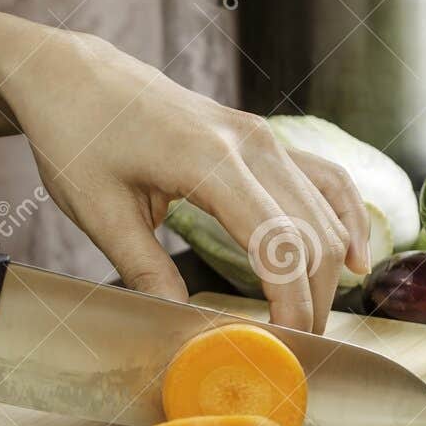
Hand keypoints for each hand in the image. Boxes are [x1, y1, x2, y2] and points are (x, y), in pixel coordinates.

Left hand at [0, 29, 371, 331]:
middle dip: (312, 300)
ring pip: (325, 212)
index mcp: (210, 162)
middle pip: (312, 236)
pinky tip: (353, 260)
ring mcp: (263, 137)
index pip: (278, 247)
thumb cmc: (77, 136)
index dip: (291, 305)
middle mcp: (251, 144)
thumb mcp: (99, 212)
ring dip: (328, 271)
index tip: (285, 349)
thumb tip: (183, 328)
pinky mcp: (262, 138)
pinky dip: (344, 220)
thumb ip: (146, 271)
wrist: (72, 74)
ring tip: (313, 322)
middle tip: (294, 352)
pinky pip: (323, 179)